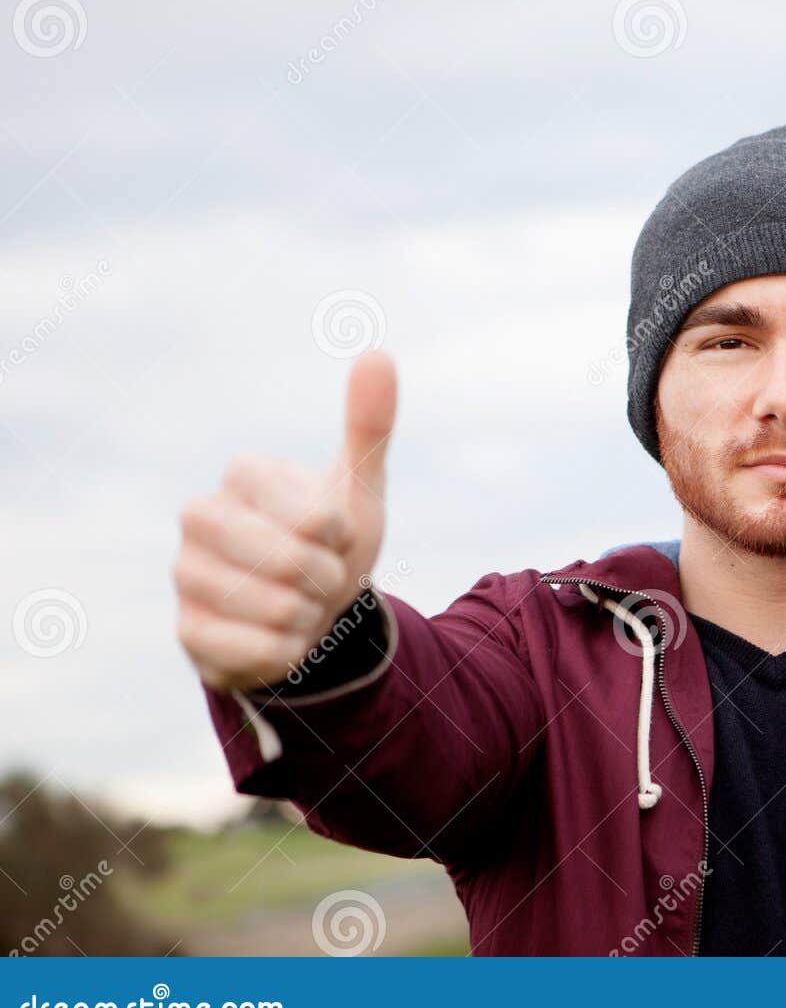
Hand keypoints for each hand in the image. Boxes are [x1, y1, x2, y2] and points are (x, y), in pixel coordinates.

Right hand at [174, 352, 396, 691]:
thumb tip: (378, 354)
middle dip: (326, 578)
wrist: (311, 610)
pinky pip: (256, 653)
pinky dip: (288, 653)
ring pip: (274, 610)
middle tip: (320, 574)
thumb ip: (368, 425)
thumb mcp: (359, 486)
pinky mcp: (187, 632)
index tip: (333, 534)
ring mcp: (185, 575)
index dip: (341, 537)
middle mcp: (199, 517)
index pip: (317, 518)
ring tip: (299, 602)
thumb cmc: (333, 541)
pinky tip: (281, 637)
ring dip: (309, 616)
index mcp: (243, 474)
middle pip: (289, 563)